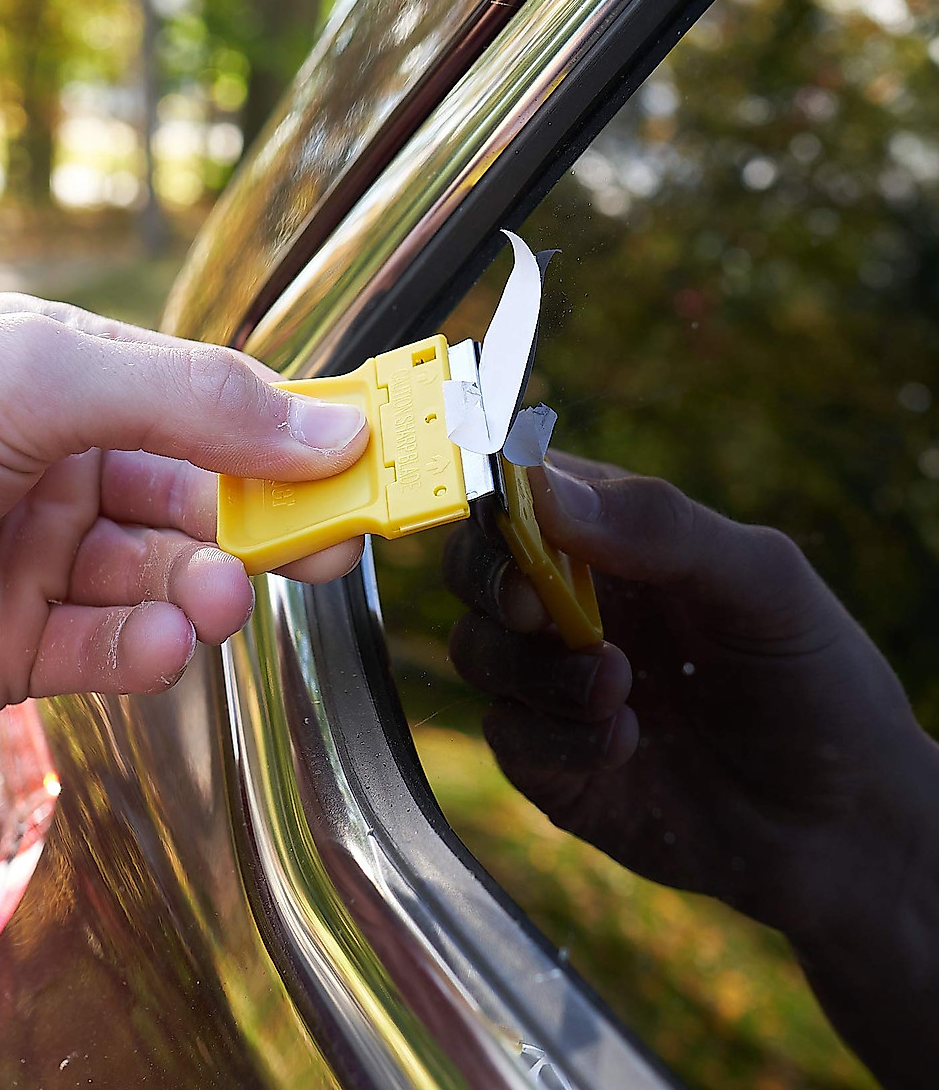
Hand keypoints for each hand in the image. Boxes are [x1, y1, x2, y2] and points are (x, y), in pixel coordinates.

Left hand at [0, 294, 367, 747]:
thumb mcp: (31, 378)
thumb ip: (189, 398)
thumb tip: (328, 427)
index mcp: (73, 382)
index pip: (216, 404)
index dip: (296, 433)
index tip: (369, 461)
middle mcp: (64, 468)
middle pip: (206, 499)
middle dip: (264, 524)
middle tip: (324, 547)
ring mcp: (41, 561)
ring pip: (166, 580)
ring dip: (203, 594)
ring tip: (211, 602)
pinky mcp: (16, 649)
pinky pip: (113, 652)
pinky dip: (148, 652)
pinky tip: (156, 646)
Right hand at [446, 454, 938, 1086]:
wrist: (844, 826)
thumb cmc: (815, 681)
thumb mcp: (763, 583)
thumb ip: (658, 526)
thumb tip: (539, 489)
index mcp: (615, 537)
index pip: (522, 491)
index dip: (500, 501)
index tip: (515, 525)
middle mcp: (572, 602)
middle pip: (472, 568)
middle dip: (490, 584)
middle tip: (536, 609)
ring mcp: (554, 683)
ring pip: (476, 651)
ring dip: (537, 670)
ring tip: (621, 689)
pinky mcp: (549, 760)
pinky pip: (508, 734)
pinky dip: (559, 737)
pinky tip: (628, 742)